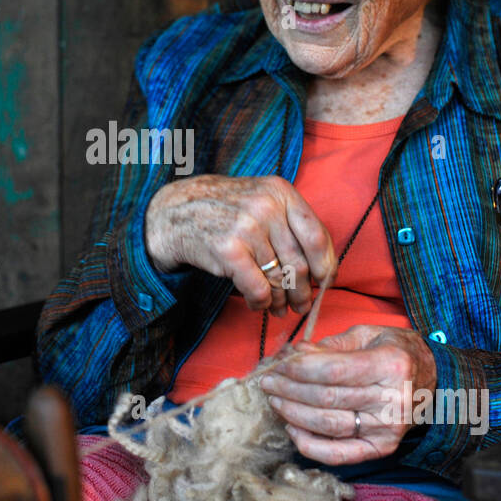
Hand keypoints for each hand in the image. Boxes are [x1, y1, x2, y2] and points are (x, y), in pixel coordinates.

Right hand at [144, 175, 335, 317]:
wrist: (175, 212)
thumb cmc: (225, 211)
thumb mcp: (260, 200)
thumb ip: (290, 224)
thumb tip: (322, 268)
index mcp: (280, 192)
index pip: (317, 236)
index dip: (325, 266)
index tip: (324, 282)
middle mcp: (266, 206)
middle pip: (299, 262)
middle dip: (303, 291)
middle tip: (301, 305)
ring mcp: (247, 227)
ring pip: (279, 279)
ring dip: (281, 301)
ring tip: (279, 308)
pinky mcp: (228, 249)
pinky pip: (258, 289)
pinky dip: (261, 303)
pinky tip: (258, 304)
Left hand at [258, 324, 437, 464]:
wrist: (433, 382)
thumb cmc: (396, 353)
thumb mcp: (368, 335)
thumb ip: (330, 346)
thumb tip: (293, 354)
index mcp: (391, 364)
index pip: (333, 371)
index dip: (298, 370)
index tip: (277, 365)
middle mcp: (392, 399)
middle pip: (326, 399)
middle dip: (288, 389)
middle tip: (267, 381)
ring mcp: (388, 428)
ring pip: (328, 425)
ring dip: (293, 414)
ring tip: (275, 400)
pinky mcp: (382, 448)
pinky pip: (339, 454)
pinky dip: (310, 445)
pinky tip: (292, 428)